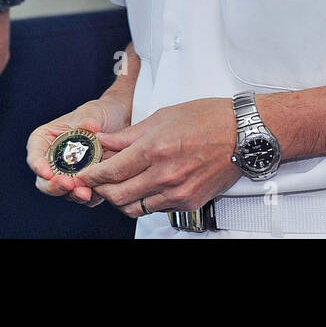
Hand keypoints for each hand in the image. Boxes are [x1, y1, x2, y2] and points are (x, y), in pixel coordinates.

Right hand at [26, 98, 129, 205]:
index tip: (46, 172)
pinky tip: (95, 192)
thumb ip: (88, 119)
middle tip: (68, 184)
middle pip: (44, 180)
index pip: (35, 154)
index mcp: (46, 140)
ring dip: (73, 194)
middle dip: (54, 186)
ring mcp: (67, 175)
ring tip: (84, 192)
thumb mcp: (92, 112)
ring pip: (63, 192)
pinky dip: (88, 197)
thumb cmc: (98, 114)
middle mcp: (53, 161)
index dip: (38, 165)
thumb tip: (89, 125)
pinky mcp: (83, 185)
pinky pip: (82, 196)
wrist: (118, 123)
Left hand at [76, 97, 240, 218]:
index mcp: (155, 149)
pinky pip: (156, 209)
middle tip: (97, 181)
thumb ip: (129, 135)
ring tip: (120, 184)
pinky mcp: (189, 203)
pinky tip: (146, 186)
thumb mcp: (162, 117)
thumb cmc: (207, 118)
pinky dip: (145, 200)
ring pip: (135, 208)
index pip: (111, 171)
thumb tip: (104, 141)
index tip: (83, 173)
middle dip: (101, 190)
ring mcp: (178, 192)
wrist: (242, 134)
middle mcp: (165, 174)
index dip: (92, 175)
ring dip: (122, 198)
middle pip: (118, 195)